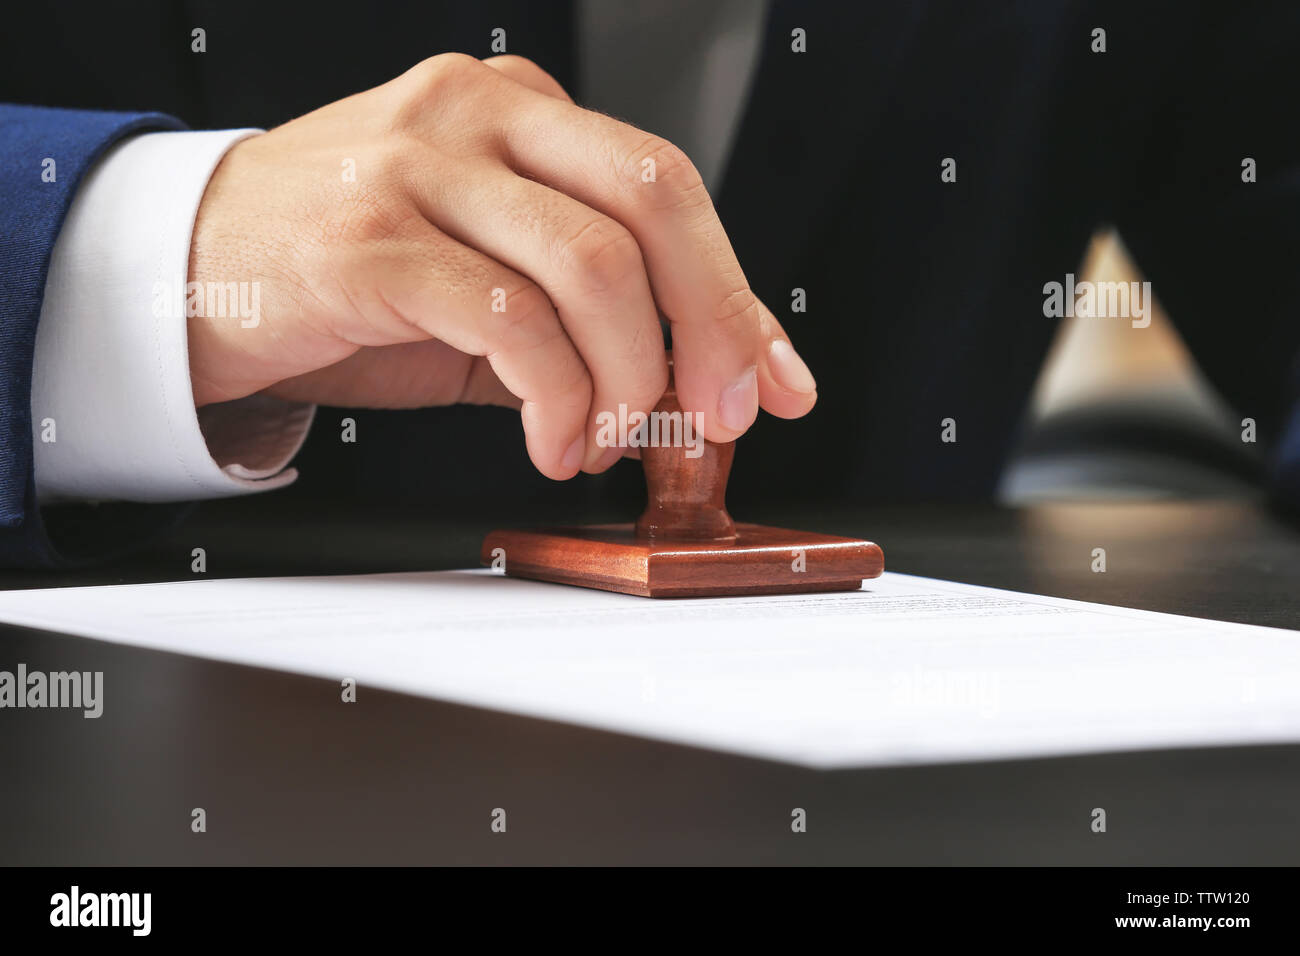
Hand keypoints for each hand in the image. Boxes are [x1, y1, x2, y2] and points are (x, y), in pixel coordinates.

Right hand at [187, 54, 817, 478]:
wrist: (194, 269)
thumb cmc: (350, 275)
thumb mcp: (484, 281)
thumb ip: (585, 322)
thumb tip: (693, 389)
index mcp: (517, 112)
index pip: (663, 184)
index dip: (734, 290)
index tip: (773, 377)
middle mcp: (475, 117)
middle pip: (649, 199)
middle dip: (710, 321)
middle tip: (721, 411)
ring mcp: (420, 168)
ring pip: (590, 265)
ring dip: (626, 377)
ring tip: (606, 438)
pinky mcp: (370, 242)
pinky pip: (508, 320)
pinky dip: (555, 398)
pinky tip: (552, 439)